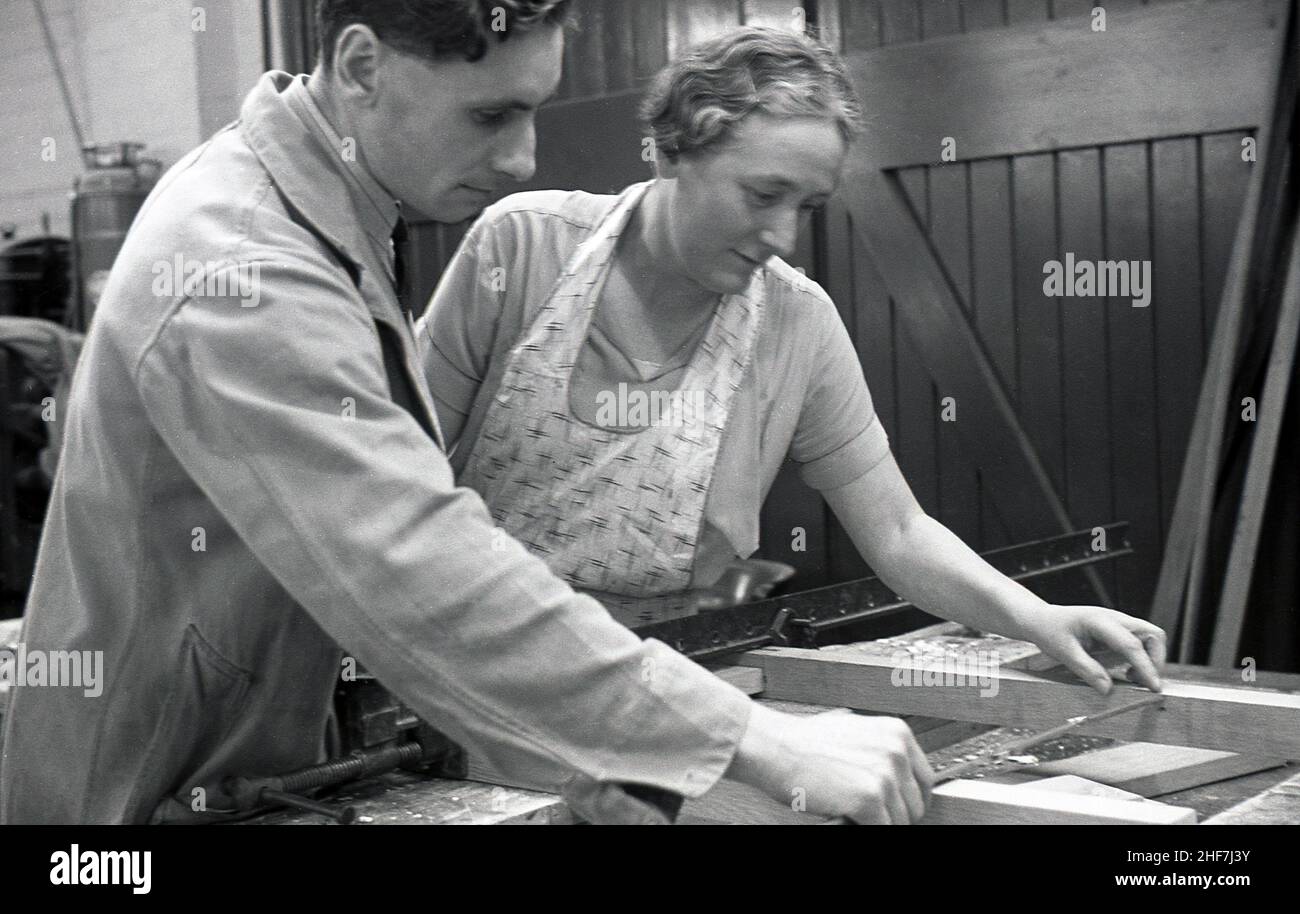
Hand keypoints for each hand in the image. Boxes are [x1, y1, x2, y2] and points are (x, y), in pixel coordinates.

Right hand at [729, 705, 933, 823]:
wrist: (776, 747)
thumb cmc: (804, 742)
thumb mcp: (854, 732)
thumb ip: (879, 749)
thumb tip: (894, 775)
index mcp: (897, 733)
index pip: (925, 779)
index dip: (912, 800)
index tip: (902, 809)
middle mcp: (896, 751)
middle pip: (916, 804)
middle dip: (896, 815)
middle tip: (873, 816)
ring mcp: (884, 775)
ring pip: (901, 821)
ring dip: (880, 823)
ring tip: (854, 814)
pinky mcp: (869, 799)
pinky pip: (882, 829)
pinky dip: (866, 828)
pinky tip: (846, 818)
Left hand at [1017, 604, 1165, 693]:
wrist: (1041, 619)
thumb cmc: (1049, 631)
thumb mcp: (1062, 652)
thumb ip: (1086, 670)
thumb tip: (1108, 690)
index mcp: (1099, 620)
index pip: (1131, 644)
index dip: (1146, 667)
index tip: (1154, 688)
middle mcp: (1114, 618)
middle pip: (1152, 634)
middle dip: (1155, 660)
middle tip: (1145, 684)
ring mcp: (1119, 622)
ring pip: (1150, 637)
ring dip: (1150, 660)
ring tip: (1132, 678)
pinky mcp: (1119, 630)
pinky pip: (1141, 642)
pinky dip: (1141, 658)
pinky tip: (1127, 672)